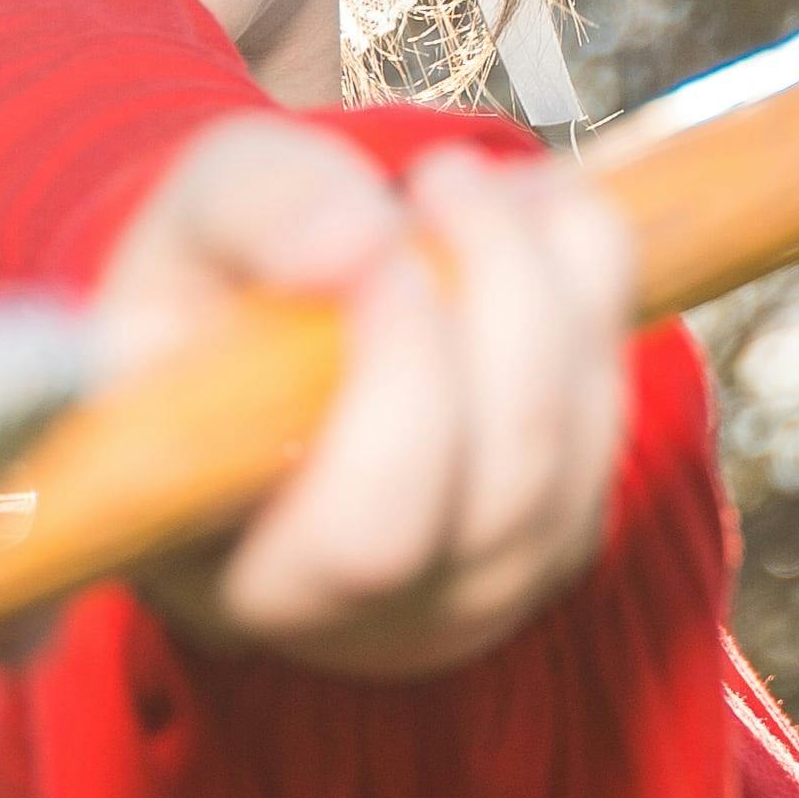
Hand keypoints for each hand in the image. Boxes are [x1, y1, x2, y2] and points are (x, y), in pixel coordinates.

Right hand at [94, 116, 634, 680]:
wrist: (254, 335)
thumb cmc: (204, 297)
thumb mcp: (186, 226)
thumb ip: (249, 213)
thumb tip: (353, 241)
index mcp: (249, 578)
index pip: (366, 539)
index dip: (403, 390)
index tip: (381, 246)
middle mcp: (375, 623)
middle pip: (500, 494)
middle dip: (500, 303)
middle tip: (443, 175)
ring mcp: (480, 592)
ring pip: (572, 448)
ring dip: (552, 280)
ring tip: (469, 180)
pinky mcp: (556, 538)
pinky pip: (612, 415)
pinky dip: (591, 289)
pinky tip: (523, 218)